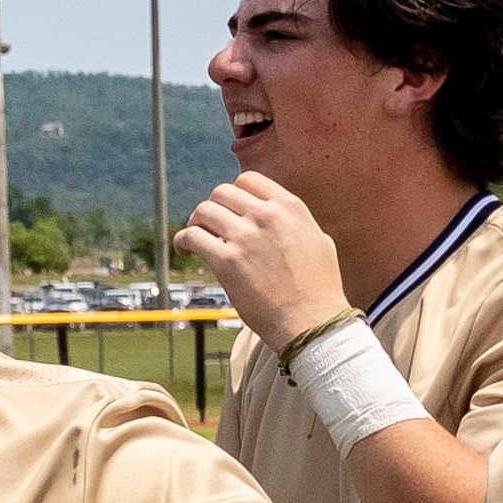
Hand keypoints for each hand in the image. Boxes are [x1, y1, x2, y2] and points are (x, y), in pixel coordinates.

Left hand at [179, 174, 348, 346]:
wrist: (312, 322)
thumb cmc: (319, 290)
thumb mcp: (319, 242)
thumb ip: (297, 224)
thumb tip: (284, 218)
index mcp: (289, 207)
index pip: (249, 180)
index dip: (235, 193)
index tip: (230, 209)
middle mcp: (266, 215)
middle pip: (222, 192)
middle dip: (213, 207)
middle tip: (210, 226)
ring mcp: (245, 237)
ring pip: (204, 211)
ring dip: (195, 223)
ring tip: (196, 239)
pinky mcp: (227, 262)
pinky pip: (192, 237)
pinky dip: (183, 241)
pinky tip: (185, 252)